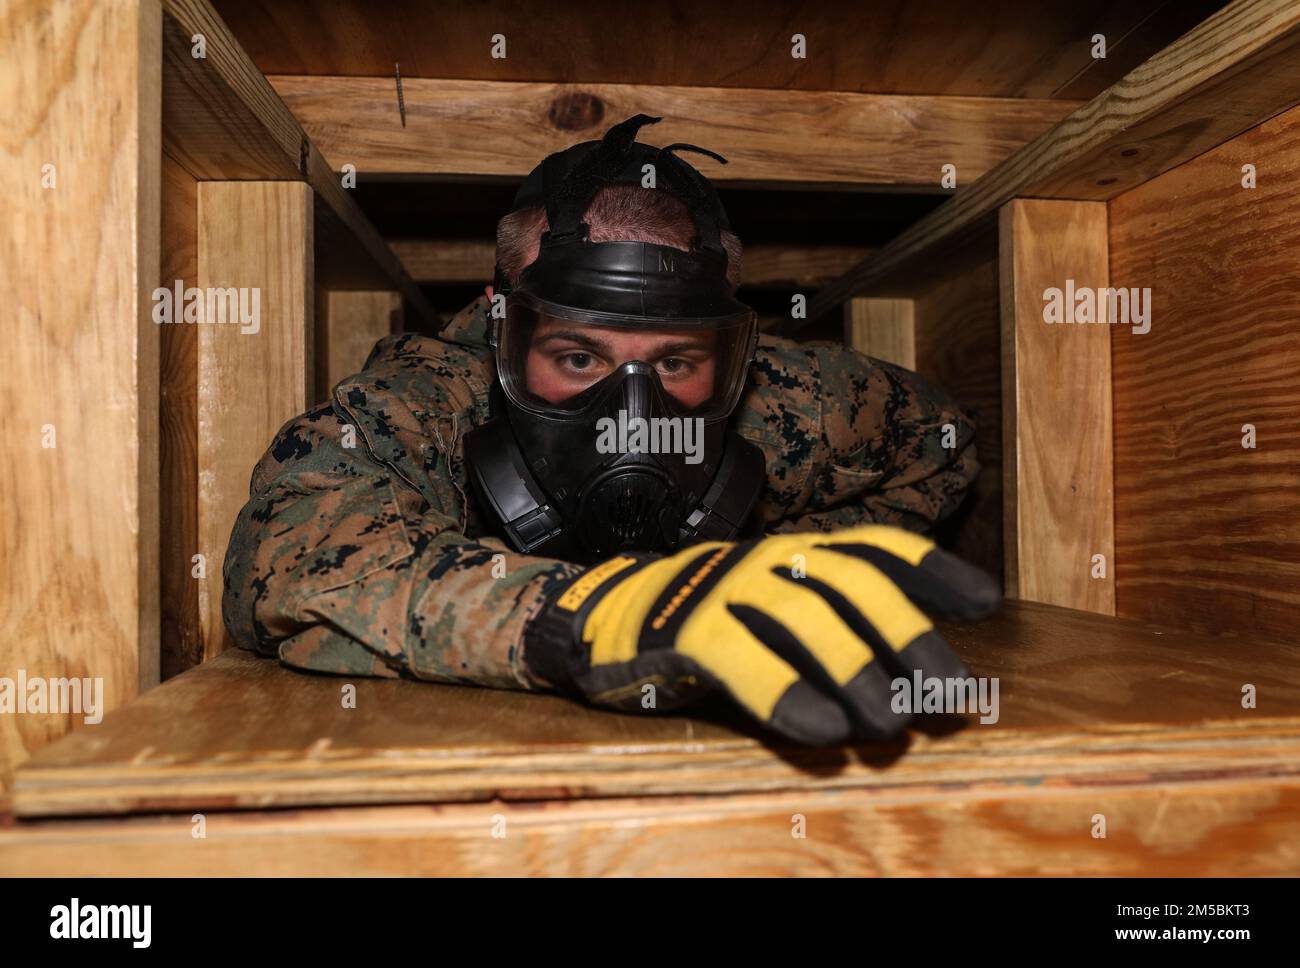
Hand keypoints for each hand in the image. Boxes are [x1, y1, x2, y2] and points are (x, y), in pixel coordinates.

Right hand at [525, 524, 999, 744]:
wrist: (604, 621)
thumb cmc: (709, 626)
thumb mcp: (778, 618)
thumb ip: (837, 632)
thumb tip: (918, 679)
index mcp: (795, 552)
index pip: (874, 548)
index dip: (931, 570)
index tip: (984, 602)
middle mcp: (767, 560)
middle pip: (852, 583)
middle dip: (908, 637)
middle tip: (950, 693)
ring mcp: (723, 588)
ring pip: (803, 616)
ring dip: (856, 669)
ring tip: (891, 723)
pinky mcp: (684, 631)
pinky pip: (743, 660)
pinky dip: (786, 694)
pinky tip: (822, 733)